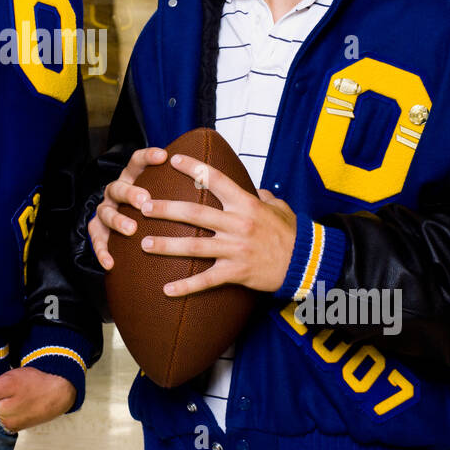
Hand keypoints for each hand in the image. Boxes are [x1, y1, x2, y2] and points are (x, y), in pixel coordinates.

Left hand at [0, 367, 75, 430]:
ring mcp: (17, 424)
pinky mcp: (24, 421)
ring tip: (6, 391)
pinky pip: (9, 414)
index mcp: (1, 418)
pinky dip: (8, 406)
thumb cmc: (36, 384)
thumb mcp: (7, 383)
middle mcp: (8, 426)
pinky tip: (14, 397)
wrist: (61, 388)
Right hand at [88, 146, 170, 269]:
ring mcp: (105, 210)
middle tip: (145, 199)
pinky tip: (111, 263)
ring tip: (131, 229)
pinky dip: (101, 251)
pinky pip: (96, 239)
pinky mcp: (98, 229)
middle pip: (118, 187)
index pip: (137, 162)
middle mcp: (116, 192)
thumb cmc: (155, 207)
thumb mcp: (164, 192)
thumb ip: (178, 185)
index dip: (148, 157)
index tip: (164, 156)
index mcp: (132, 178)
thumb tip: (209, 177)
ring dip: (117, 220)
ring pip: (105, 212)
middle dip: (130, 193)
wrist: (129, 226)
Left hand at [140, 153, 296, 296]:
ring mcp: (235, 249)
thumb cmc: (292, 233)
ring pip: (194, 247)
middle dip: (165, 209)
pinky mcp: (236, 272)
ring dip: (166, 246)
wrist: (306, 263)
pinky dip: (186, 287)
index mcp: (245, 203)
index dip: (193, 168)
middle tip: (143, 205)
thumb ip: (262, 196)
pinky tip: (166, 290)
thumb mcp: (278, 208)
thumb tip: (254, 189)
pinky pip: (206, 281)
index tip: (173, 159)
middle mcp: (237, 224)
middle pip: (194, 213)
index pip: (215, 179)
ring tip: (144, 244)